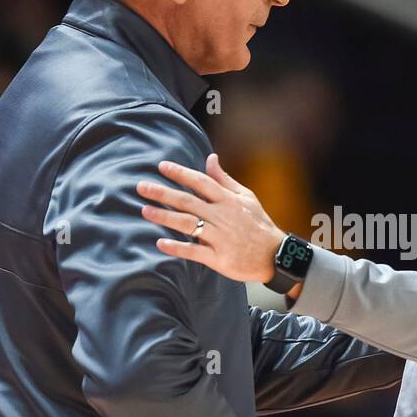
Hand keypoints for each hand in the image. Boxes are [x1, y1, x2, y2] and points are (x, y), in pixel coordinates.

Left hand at [136, 154, 284, 282]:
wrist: (275, 255)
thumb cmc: (259, 224)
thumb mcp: (246, 197)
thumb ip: (224, 179)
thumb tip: (210, 158)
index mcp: (228, 200)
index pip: (201, 182)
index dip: (180, 173)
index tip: (161, 166)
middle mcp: (222, 217)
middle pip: (188, 202)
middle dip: (163, 193)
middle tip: (141, 187)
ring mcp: (220, 238)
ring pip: (188, 225)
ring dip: (165, 217)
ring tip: (144, 211)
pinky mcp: (220, 258)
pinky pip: (195, 251)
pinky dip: (178, 247)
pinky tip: (161, 243)